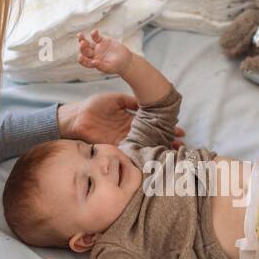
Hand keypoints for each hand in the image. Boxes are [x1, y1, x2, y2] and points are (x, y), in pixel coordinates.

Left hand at [57, 94, 185, 147]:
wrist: (77, 117)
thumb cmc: (94, 106)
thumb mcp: (116, 100)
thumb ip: (131, 102)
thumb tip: (146, 103)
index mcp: (132, 120)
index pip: (153, 124)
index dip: (166, 128)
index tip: (181, 131)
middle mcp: (131, 132)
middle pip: (152, 138)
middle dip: (167, 142)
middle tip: (182, 146)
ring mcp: (125, 141)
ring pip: (145, 147)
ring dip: (158, 150)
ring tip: (172, 154)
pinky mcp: (116, 148)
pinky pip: (131, 153)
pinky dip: (141, 156)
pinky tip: (152, 158)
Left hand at [76, 29, 132, 74]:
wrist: (126, 60)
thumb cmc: (118, 66)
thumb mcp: (110, 68)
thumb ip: (102, 66)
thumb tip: (93, 62)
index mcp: (94, 63)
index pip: (85, 62)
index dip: (82, 60)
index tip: (80, 57)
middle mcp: (94, 55)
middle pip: (85, 51)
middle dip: (82, 47)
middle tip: (82, 43)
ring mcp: (97, 48)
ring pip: (87, 43)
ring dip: (83, 39)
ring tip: (80, 35)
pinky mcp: (102, 41)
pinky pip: (96, 37)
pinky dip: (94, 34)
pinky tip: (95, 31)